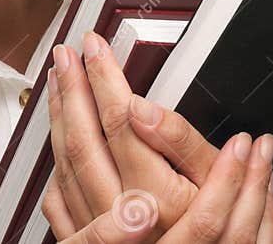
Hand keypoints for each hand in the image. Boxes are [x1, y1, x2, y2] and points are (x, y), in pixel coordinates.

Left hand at [43, 31, 272, 241]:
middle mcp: (122, 215)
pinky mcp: (89, 240)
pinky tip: (57, 139)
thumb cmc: (216, 231)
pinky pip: (59, 197)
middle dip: (73, 90)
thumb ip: (182, 141)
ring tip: (59, 83)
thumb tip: (146, 106)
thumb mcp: (216, 181)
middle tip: (67, 55)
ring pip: (65, 164)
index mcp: (155, 195)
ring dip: (59, 118)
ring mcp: (100, 230)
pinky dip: (56, 162)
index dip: (103, 77)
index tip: (95, 48)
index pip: (119, 120)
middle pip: (84, 139)